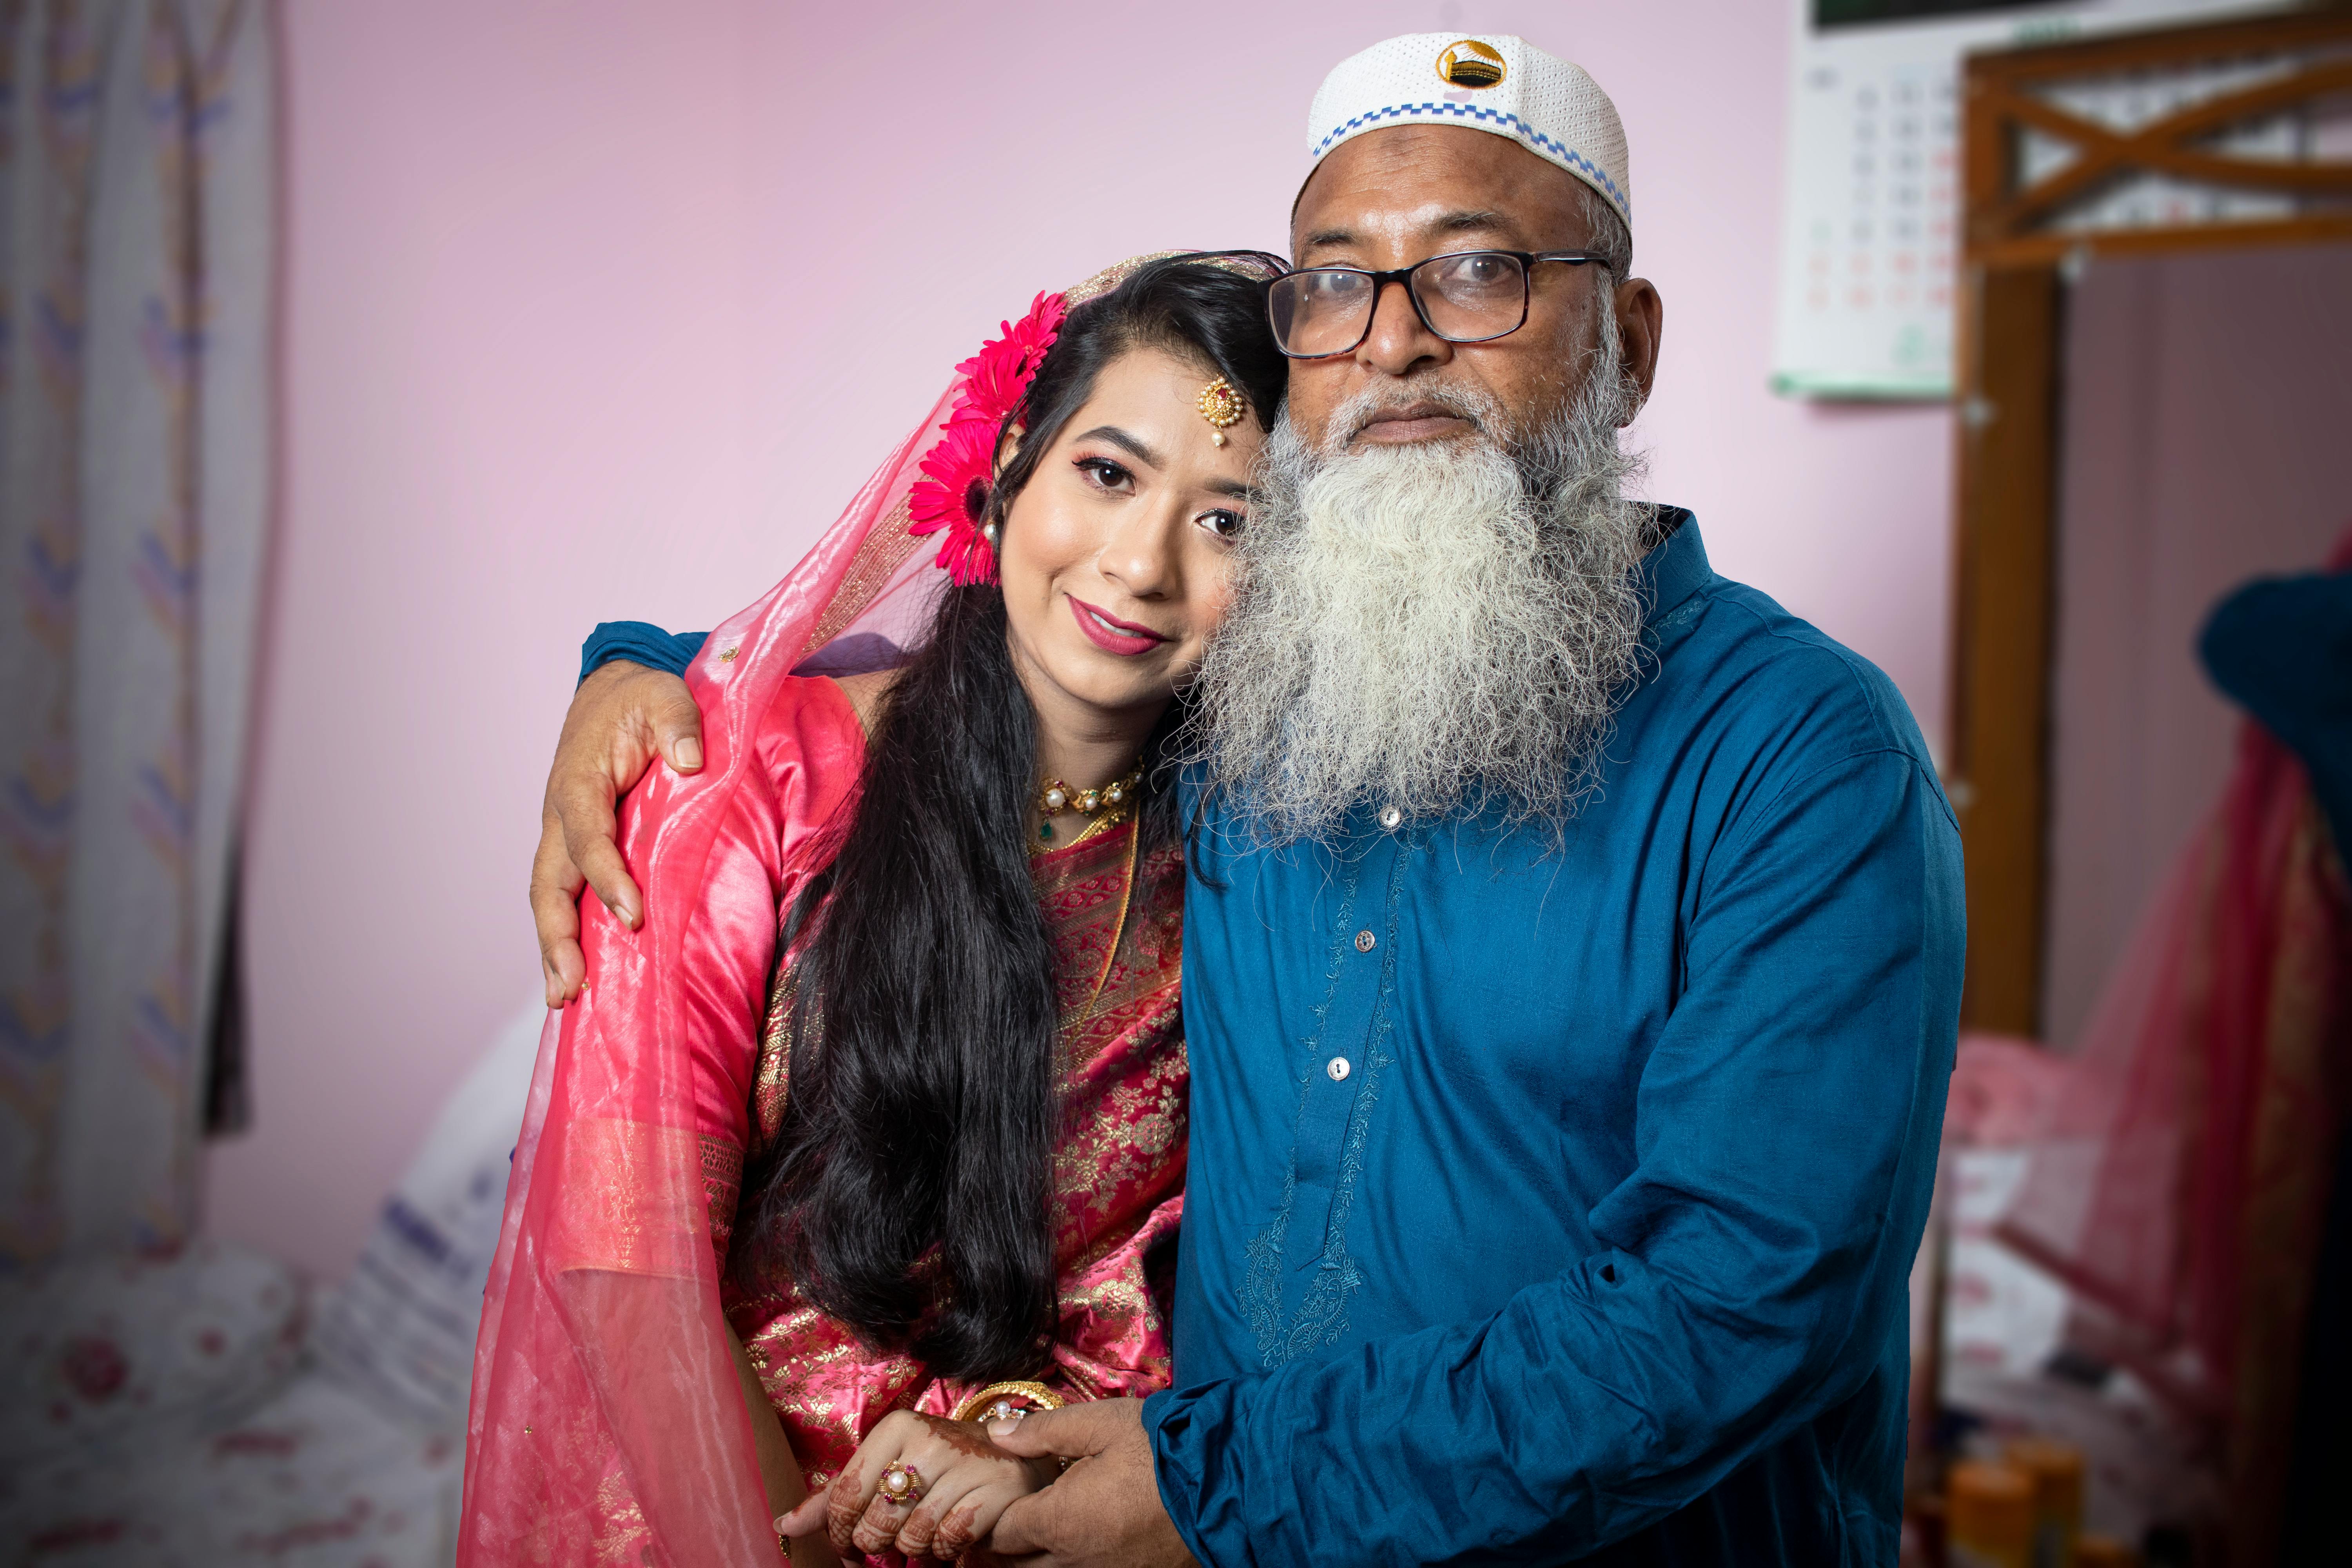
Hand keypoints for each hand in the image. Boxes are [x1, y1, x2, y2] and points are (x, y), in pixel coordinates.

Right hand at [530, 660, 702, 1005]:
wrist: (615, 693)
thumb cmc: (641, 699)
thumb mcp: (665, 696)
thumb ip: (678, 723)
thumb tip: (689, 761)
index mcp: (579, 783)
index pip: (587, 838)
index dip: (606, 877)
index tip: (632, 914)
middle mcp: (561, 816)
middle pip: (549, 884)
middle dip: (556, 937)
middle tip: (573, 986)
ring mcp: (564, 836)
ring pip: (550, 898)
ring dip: (554, 949)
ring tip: (565, 998)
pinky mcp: (576, 848)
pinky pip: (566, 896)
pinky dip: (566, 936)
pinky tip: (577, 976)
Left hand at [777, 1410, 1054, 1562]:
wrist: (1009, 1456)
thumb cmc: (935, 1466)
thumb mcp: (885, 1467)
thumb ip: (836, 1496)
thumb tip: (784, 1526)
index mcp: (897, 1426)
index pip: (847, 1494)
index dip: (841, 1532)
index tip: (847, 1546)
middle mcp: (930, 1438)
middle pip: (878, 1522)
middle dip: (879, 1545)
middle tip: (890, 1542)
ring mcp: (966, 1462)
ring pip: (913, 1537)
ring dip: (914, 1551)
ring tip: (921, 1539)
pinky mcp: (996, 1489)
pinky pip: (950, 1541)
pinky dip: (945, 1551)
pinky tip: (948, 1539)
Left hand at [986, 1400, 1193, 1567]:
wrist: (1226, 1481)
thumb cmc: (1161, 1448)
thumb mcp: (1100, 1424)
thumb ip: (1043, 1431)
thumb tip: (997, 1434)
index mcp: (1060, 1521)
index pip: (1001, 1534)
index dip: (988, 1519)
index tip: (986, 1502)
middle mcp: (1075, 1559)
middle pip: (1018, 1566)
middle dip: (1004, 1547)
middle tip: (1002, 1522)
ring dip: (1036, 1558)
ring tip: (1036, 1534)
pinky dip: (1072, 1561)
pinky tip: (1078, 1541)